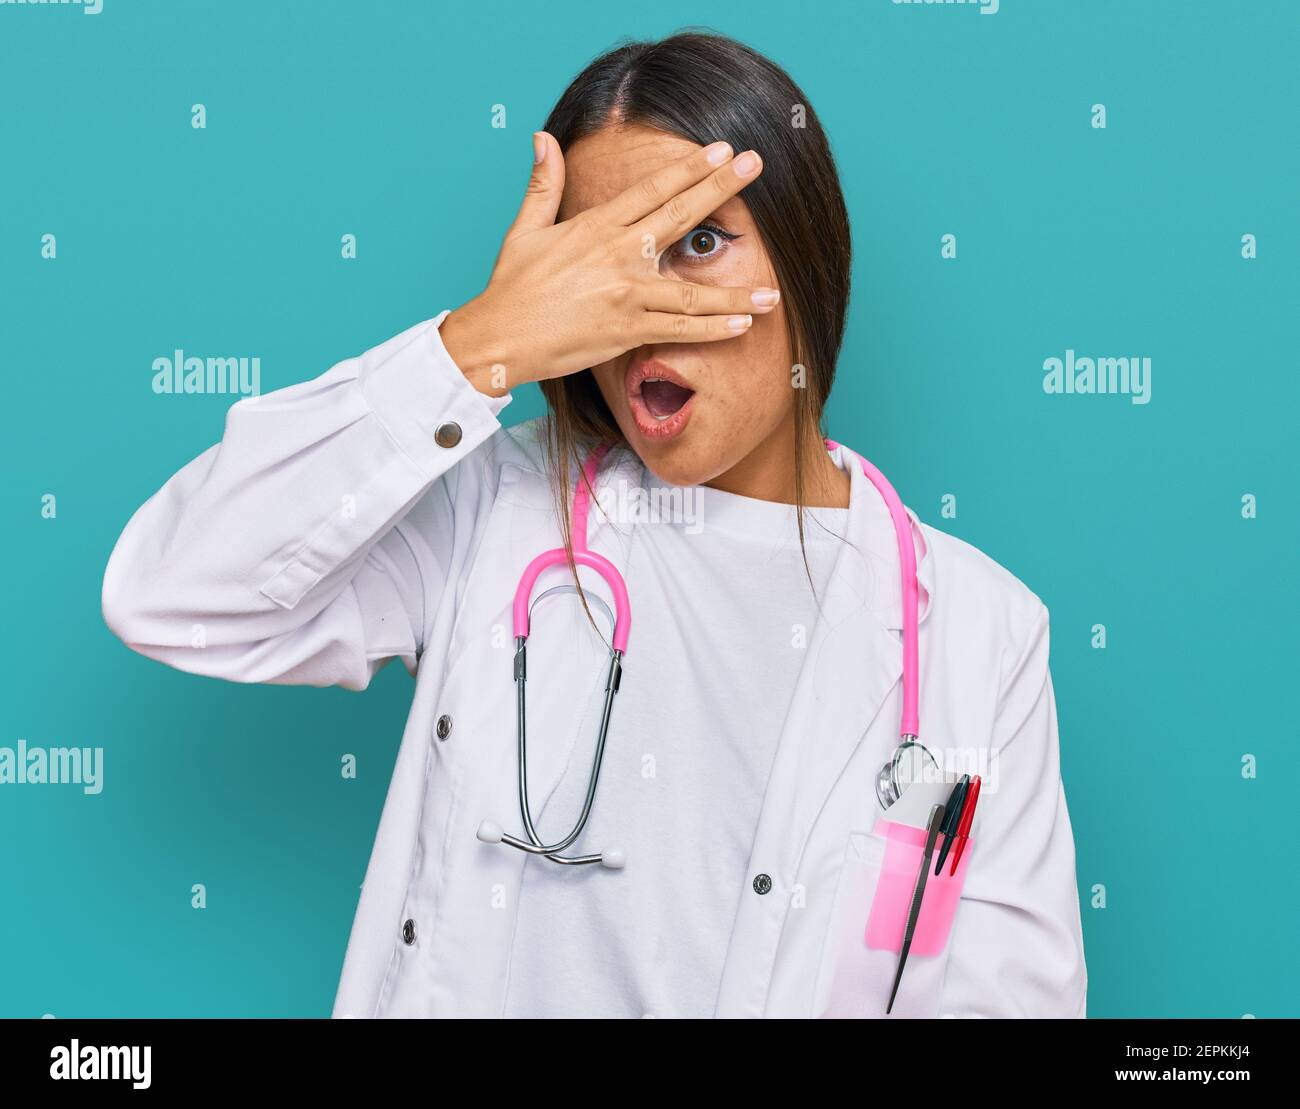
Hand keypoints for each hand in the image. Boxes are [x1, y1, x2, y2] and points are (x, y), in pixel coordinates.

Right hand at [440, 132, 774, 394]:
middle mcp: (618, 255)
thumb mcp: (525, 229)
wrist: (498, 337)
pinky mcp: (626, 331)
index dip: (691, 168)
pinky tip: (741, 326)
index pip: (654, 189)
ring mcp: (626, 295)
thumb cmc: (512, 287)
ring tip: (772, 291)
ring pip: (692, 290)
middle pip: (680, 216)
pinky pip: (679, 330)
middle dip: (722, 189)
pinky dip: (712, 329)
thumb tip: (543, 138)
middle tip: (757, 166)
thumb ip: (543, 184)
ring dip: (735, 292)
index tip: (722, 150)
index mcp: (596, 226)